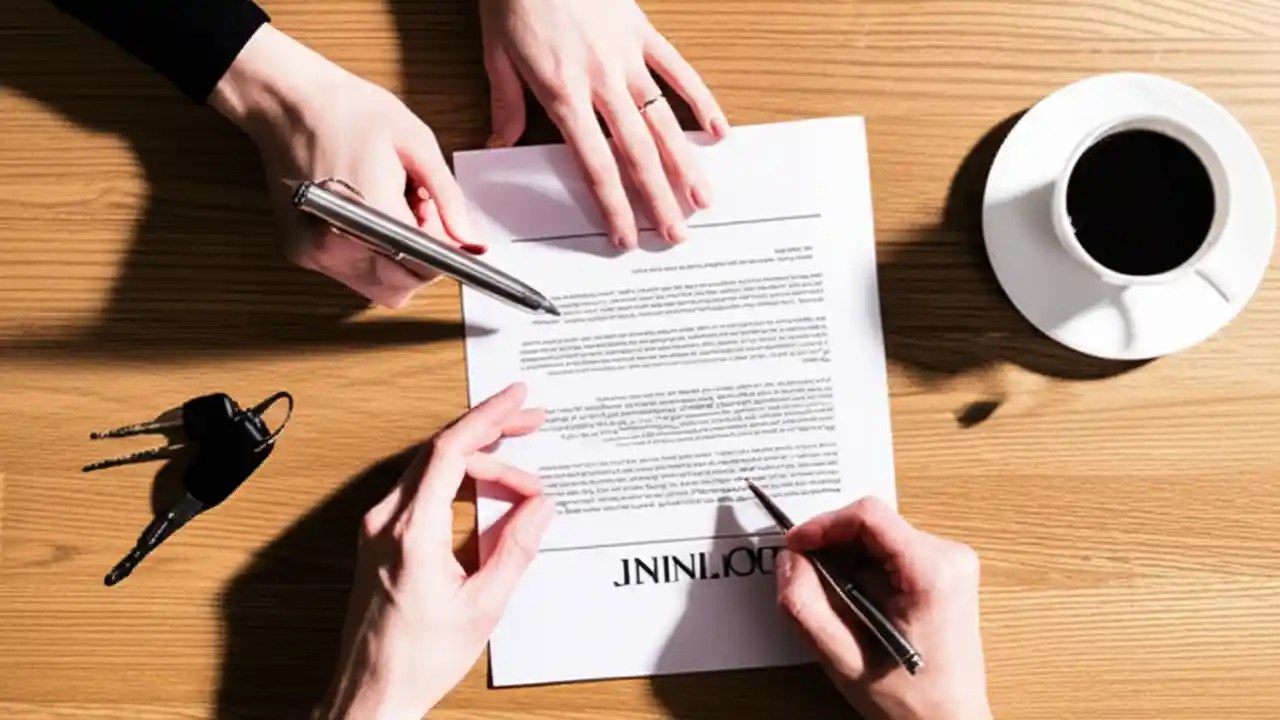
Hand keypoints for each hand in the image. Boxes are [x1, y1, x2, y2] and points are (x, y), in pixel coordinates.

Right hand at [211, 25, 478, 307]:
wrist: (287, 101)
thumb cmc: (348, 111)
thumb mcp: (415, 143)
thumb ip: (448, 198)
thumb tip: (469, 239)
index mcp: (367, 214)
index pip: (425, 264)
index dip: (448, 252)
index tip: (456, 235)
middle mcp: (334, 245)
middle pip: (404, 284)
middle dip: (425, 257)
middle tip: (418, 210)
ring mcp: (314, 254)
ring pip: (381, 288)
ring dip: (400, 262)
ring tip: (392, 211)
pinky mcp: (302, 254)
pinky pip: (355, 276)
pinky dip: (374, 258)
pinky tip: (368, 218)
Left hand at [315, 383, 554, 717]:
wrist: (371, 694)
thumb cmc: (416, 659)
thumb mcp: (484, 604)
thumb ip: (516, 548)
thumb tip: (540, 507)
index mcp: (412, 532)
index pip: (451, 449)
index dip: (488, 416)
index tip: (518, 398)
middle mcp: (387, 521)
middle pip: (442, 451)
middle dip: (491, 433)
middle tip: (532, 424)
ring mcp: (378, 528)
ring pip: (431, 469)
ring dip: (478, 463)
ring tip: (522, 480)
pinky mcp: (379, 540)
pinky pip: (421, 491)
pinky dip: (458, 482)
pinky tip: (487, 493)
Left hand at [479, 0, 729, 248]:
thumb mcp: (497, 52)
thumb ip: (507, 104)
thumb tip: (501, 143)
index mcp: (562, 93)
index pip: (594, 165)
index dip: (613, 206)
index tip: (625, 237)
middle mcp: (600, 80)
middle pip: (636, 154)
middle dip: (658, 201)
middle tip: (675, 235)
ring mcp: (627, 57)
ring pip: (663, 121)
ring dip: (686, 165)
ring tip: (703, 199)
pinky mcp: (643, 31)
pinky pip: (678, 71)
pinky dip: (700, 102)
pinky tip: (717, 131)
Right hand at [776, 498, 990, 719]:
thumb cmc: (908, 699)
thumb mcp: (842, 658)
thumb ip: (805, 604)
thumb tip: (788, 557)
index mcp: (932, 573)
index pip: (869, 515)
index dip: (823, 524)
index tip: (795, 545)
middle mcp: (950, 557)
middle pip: (873, 524)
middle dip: (833, 548)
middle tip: (812, 583)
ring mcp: (952, 562)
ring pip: (879, 537)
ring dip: (849, 562)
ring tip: (842, 605)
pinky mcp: (946, 571)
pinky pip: (891, 551)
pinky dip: (865, 570)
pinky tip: (861, 605)